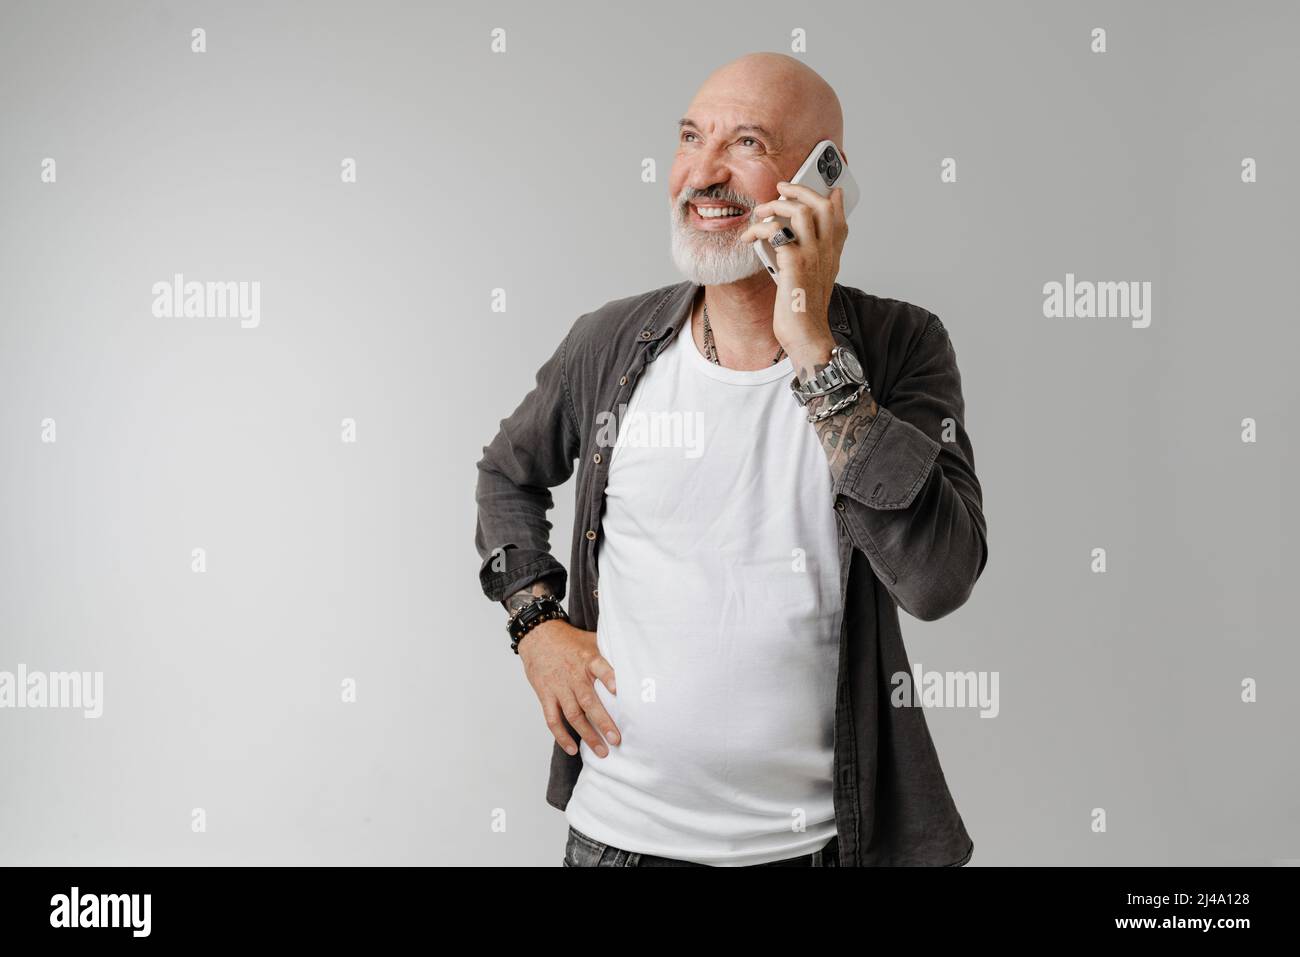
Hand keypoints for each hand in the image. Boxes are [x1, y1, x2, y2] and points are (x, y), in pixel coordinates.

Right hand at [518, 619, 620, 757]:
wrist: (538, 636)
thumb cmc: (570, 641)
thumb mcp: (592, 640)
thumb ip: (610, 652)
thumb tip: (638, 659)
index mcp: (588, 659)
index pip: (601, 668)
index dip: (609, 679)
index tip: (619, 691)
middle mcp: (574, 675)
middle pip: (588, 701)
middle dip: (603, 722)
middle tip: (616, 739)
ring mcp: (559, 687)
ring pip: (573, 715)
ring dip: (587, 735)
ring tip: (602, 751)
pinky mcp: (546, 695)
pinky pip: (552, 719)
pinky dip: (561, 735)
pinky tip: (572, 749)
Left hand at [738, 181, 847, 366]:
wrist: (806, 335)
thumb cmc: (804, 310)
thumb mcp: (814, 280)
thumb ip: (812, 257)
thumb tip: (800, 240)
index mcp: (832, 255)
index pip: (839, 217)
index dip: (832, 199)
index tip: (825, 189)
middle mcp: (826, 251)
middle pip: (822, 204)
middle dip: (799, 190)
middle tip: (781, 188)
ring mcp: (812, 255)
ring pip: (800, 211)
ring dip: (776, 205)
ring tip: (760, 212)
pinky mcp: (794, 263)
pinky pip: (776, 232)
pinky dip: (759, 229)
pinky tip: (749, 237)